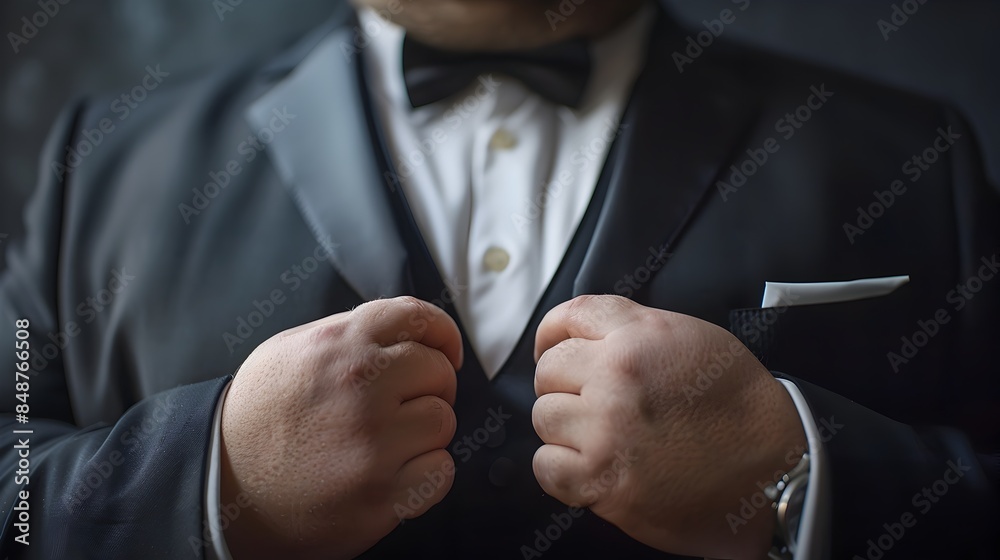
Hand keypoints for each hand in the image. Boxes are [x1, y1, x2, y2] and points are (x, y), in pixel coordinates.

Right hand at [219, 296, 462, 558]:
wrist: (221, 483)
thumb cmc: (258, 419)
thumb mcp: (292, 349)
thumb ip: (350, 335)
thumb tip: (404, 334)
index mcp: (340, 342)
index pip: (419, 318)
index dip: (443, 335)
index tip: (447, 351)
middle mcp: (360, 386)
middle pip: (439, 373)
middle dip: (430, 388)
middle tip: (406, 405)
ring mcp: (373, 441)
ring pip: (443, 422)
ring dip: (424, 433)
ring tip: (388, 441)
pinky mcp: (381, 492)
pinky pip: (440, 471)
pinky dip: (426, 474)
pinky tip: (394, 472)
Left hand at [532, 295, 805, 558]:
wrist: (775, 472)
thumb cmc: (741, 409)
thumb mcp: (694, 340)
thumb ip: (635, 331)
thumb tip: (588, 339)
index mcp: (639, 336)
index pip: (567, 316)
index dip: (551, 334)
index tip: (550, 348)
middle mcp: (617, 376)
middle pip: (549, 370)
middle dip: (564, 386)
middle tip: (590, 404)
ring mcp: (606, 429)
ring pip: (544, 417)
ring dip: (566, 429)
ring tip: (600, 439)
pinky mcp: (602, 479)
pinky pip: (546, 466)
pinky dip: (562, 470)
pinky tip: (591, 467)